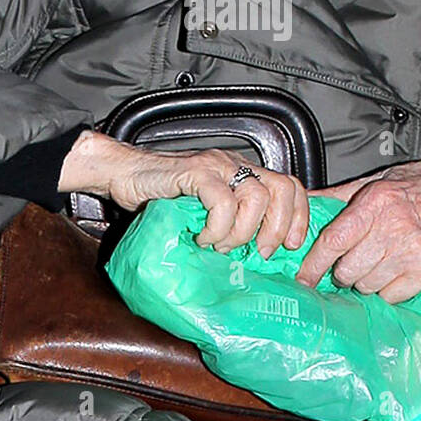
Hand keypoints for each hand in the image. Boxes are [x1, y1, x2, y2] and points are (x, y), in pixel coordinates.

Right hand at [58, 130, 310, 257]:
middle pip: (282, 190)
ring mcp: (216, 166)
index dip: (298, 217)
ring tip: (220, 245)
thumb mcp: (204, 209)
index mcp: (243, 172)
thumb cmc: (160, 195)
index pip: (290, 186)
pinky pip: (222, 202)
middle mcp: (235, 165)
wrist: (122, 174)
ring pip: (255, 198)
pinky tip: (201, 238)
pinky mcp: (195, 172)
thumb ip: (231, 219)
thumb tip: (255, 255)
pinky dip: (217, 228)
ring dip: (242, 232)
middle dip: (276, 228)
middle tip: (257, 252)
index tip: (290, 245)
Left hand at [296, 158, 420, 304]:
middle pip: (347, 270)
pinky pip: (391, 296)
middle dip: (341, 271)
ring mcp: (412, 252)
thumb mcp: (380, 181)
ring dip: (364, 281)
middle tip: (350, 262)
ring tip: (376, 263)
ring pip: (367, 286)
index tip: (303, 277)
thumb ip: (340, 196)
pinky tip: (394, 271)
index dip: (313, 264)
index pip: (334, 241)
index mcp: (377, 201)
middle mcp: (393, 227)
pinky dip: (387, 289)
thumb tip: (306, 202)